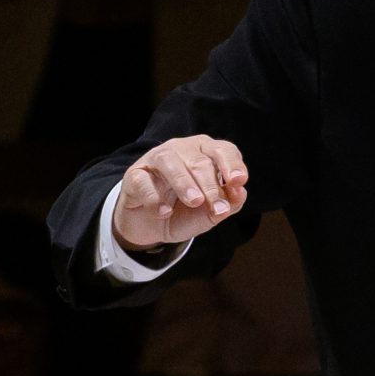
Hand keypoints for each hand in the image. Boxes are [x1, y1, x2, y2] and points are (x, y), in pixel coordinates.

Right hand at [113, 135, 249, 250]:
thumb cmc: (187, 211)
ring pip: (170, 162)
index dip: (232, 164)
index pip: (223, 150)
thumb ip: (230, 203)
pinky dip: (155, 198)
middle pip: (199, 161)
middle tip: (217, 208)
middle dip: (210, 186)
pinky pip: (143, 181)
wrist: (153, 226)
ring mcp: (156, 159)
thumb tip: (240, 192)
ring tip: (194, 202)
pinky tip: (164, 212)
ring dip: (184, 183)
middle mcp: (182, 149)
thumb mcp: (212, 212)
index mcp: (207, 153)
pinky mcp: (134, 174)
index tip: (238, 181)